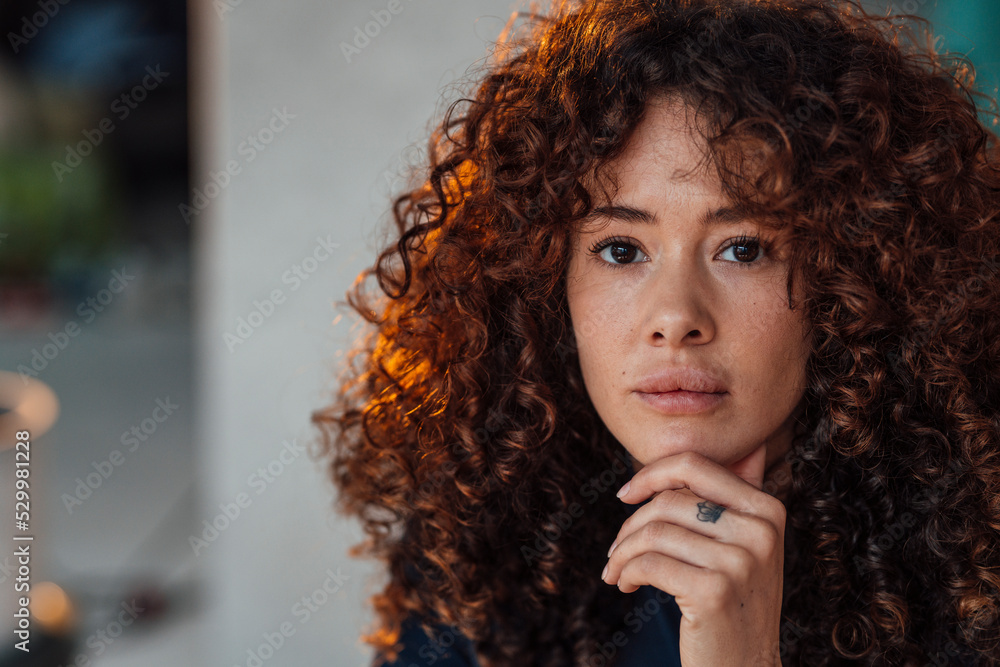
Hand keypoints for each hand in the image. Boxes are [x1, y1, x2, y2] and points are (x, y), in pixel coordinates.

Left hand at [601, 444, 784, 666]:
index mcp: (768, 509)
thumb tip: (752, 447)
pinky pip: (649, 563)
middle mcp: (761, 531)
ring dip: (622, 552)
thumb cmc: (735, 602)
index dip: (650, 473)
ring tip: (616, 570)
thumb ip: (737, 499)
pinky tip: (626, 585)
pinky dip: (626, 572)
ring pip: (653, 532)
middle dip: (630, 524)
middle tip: (616, 550)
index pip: (695, 465)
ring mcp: (740, 561)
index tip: (625, 494)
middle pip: (668, 500)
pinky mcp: (714, 592)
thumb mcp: (748, 545)